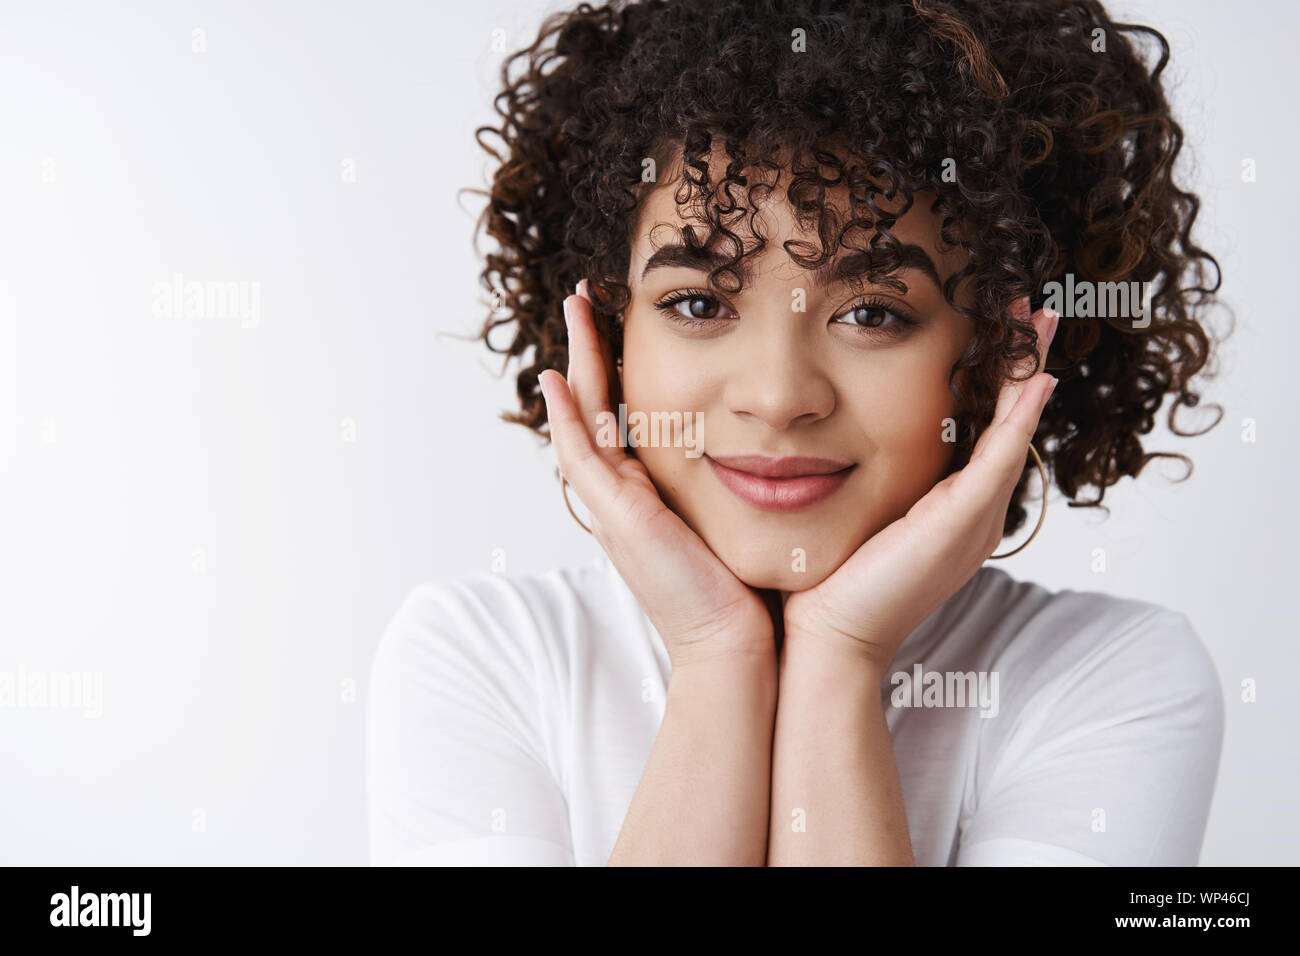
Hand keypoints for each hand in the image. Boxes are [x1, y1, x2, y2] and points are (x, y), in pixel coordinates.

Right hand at [538, 281, 774, 669]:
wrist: (740, 648)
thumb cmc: (753, 593)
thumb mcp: (748, 522)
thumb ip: (754, 486)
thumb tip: (790, 452)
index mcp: (652, 498)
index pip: (627, 418)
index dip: (620, 369)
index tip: (627, 323)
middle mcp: (623, 499)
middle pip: (595, 409)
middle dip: (591, 352)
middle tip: (588, 298)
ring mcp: (613, 509)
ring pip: (580, 421)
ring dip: (576, 363)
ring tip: (576, 308)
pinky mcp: (615, 519)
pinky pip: (580, 457)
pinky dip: (566, 417)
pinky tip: (559, 376)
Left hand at [782, 297, 1059, 671]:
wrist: (829, 640)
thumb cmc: (829, 586)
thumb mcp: (854, 518)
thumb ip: (863, 483)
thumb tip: (831, 444)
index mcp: (950, 512)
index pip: (983, 431)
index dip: (995, 380)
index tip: (996, 329)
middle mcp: (974, 515)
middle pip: (1011, 424)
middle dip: (1022, 363)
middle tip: (1034, 308)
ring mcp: (974, 521)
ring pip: (1014, 432)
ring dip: (1028, 372)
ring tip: (1039, 319)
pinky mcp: (962, 525)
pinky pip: (1001, 459)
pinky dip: (1019, 417)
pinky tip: (1035, 378)